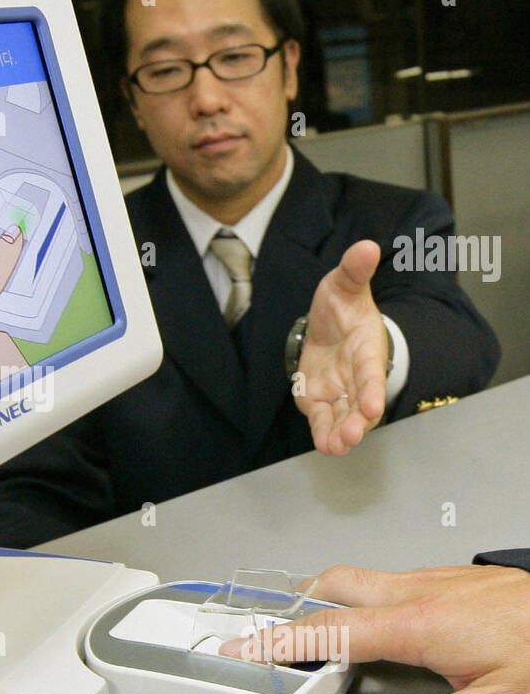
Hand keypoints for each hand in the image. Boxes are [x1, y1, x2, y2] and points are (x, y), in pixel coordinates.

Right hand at [220, 563, 529, 693]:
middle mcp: (421, 594)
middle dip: (294, 607)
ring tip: (312, 628)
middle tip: (267, 632)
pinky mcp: (455, 580)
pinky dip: (361, 598)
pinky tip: (376, 623)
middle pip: (334, 586)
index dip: (279, 641)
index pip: (330, 632)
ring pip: (361, 579)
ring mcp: (437, 581)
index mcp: (420, 625)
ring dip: (327, 599)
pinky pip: (389, 581)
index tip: (243, 648)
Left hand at [295, 240, 387, 454]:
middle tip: (353, 435)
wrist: (327, 326)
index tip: (372, 406)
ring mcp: (340, 392)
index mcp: (366, 349)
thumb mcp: (343, 284)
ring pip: (343, 418)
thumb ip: (354, 270)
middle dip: (358, 420)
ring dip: (341, 433)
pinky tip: (325, 445)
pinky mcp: (320, 401)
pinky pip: (323, 420)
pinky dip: (323, 433)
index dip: (372, 389)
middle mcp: (357, 376)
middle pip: (360, 402)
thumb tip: (367, 246)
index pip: (371, 372)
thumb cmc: (341, 307)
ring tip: (336, 447)